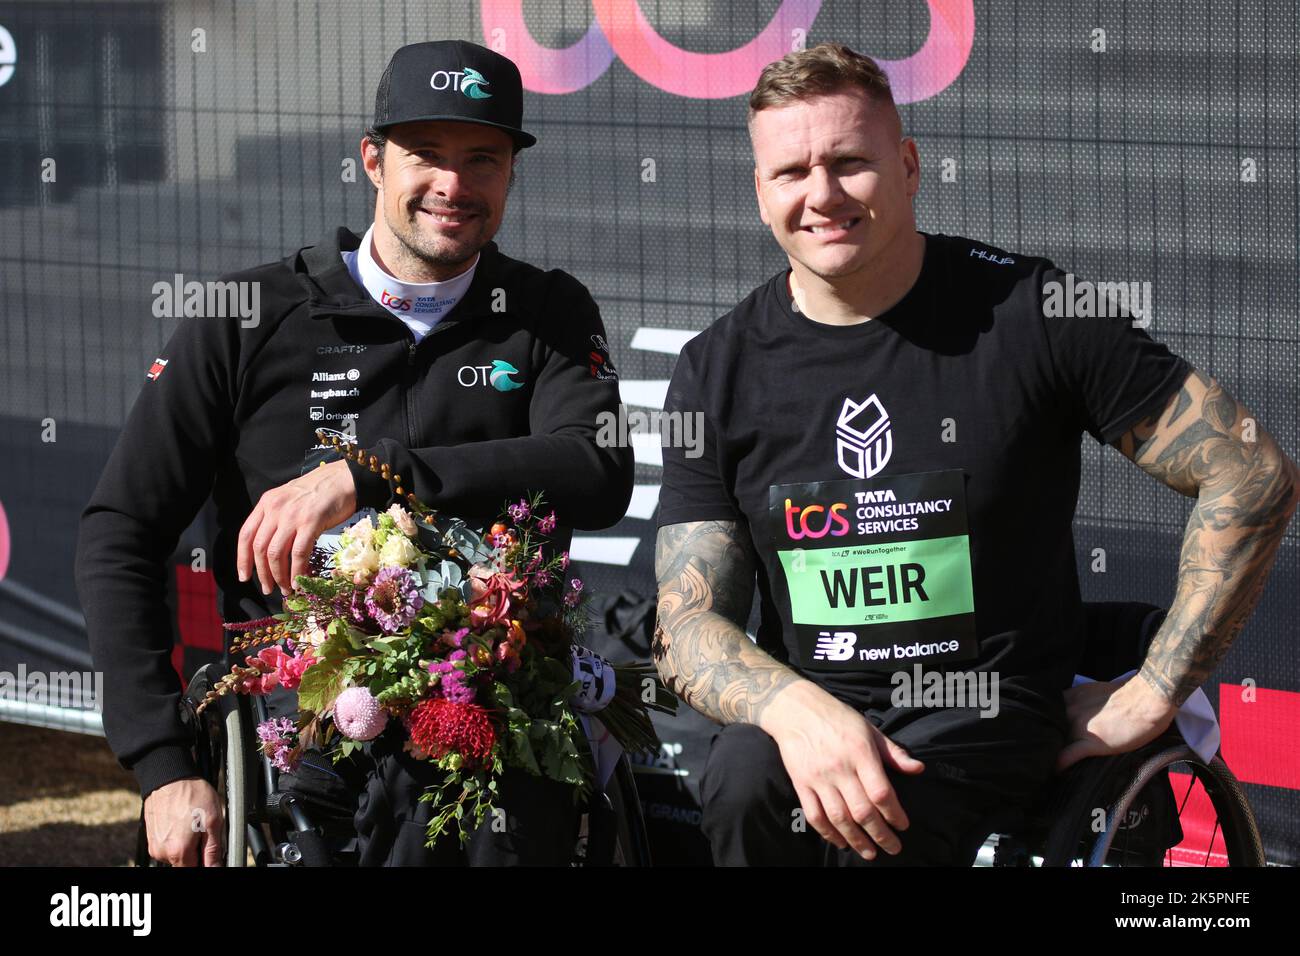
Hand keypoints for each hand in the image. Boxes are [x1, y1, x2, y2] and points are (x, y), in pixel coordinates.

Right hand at [143, 777, 224, 865]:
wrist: (169, 776)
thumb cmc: (191, 794)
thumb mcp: (213, 821)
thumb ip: (213, 850)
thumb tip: (215, 867)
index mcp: (178, 852)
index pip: (194, 871)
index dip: (205, 863)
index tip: (208, 850)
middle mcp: (162, 853)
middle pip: (185, 864)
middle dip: (197, 852)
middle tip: (203, 831)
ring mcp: (154, 845)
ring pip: (176, 854)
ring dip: (187, 845)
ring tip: (192, 823)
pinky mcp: (150, 837)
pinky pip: (167, 845)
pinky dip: (177, 838)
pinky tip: (182, 822)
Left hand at [237, 459, 356, 595]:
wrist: (345, 478)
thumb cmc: (321, 490)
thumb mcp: (289, 499)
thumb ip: (277, 518)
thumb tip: (273, 549)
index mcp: (267, 503)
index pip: (246, 535)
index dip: (242, 559)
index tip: (245, 576)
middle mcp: (276, 509)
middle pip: (259, 548)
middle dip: (263, 574)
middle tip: (269, 588)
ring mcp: (292, 516)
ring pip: (276, 554)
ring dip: (279, 576)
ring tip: (286, 588)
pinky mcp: (311, 522)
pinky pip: (299, 553)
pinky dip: (297, 572)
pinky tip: (300, 581)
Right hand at [762, 680, 924, 859]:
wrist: (796, 710)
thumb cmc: (838, 718)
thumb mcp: (869, 729)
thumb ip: (893, 752)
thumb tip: (918, 769)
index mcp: (860, 752)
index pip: (881, 792)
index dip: (895, 814)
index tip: (903, 825)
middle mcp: (840, 767)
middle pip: (862, 811)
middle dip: (881, 834)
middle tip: (893, 847)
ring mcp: (819, 777)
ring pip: (839, 818)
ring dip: (856, 840)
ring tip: (870, 852)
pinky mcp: (801, 783)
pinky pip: (814, 815)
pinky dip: (828, 833)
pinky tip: (841, 842)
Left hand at [1056, 676, 1179, 770]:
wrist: (1147, 700)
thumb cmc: (1129, 694)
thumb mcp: (1098, 691)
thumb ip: (1085, 699)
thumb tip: (1086, 705)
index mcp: (1072, 697)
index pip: (1049, 711)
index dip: (1046, 723)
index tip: (1045, 731)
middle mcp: (1070, 711)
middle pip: (1048, 727)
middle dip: (1044, 737)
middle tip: (1042, 749)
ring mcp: (1079, 727)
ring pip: (1055, 742)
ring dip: (1050, 752)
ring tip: (1047, 762)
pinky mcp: (1091, 743)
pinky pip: (1068, 756)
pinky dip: (1060, 765)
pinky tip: (1057, 771)